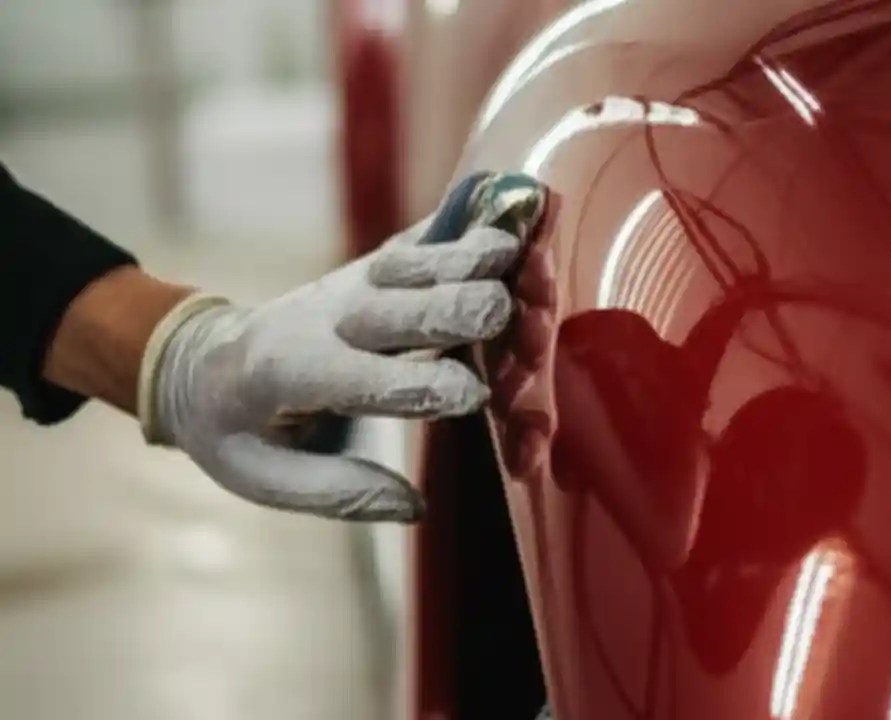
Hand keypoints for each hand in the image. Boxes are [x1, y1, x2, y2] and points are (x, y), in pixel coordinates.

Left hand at [142, 217, 524, 521]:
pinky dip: (460, 227)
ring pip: (411, 266)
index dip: (423, 386)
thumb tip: (414, 507)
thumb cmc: (236, 430)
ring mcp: (349, 287)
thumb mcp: (262, 478)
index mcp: (293, 375)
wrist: (201, 360)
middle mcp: (325, 321)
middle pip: (400, 310)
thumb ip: (338, 492)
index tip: (476, 397)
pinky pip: (415, 241)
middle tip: (508, 316)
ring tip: (515, 250)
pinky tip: (501, 209)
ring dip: (464, 259)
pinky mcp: (367, 270)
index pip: (365, 379)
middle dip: (455, 310)